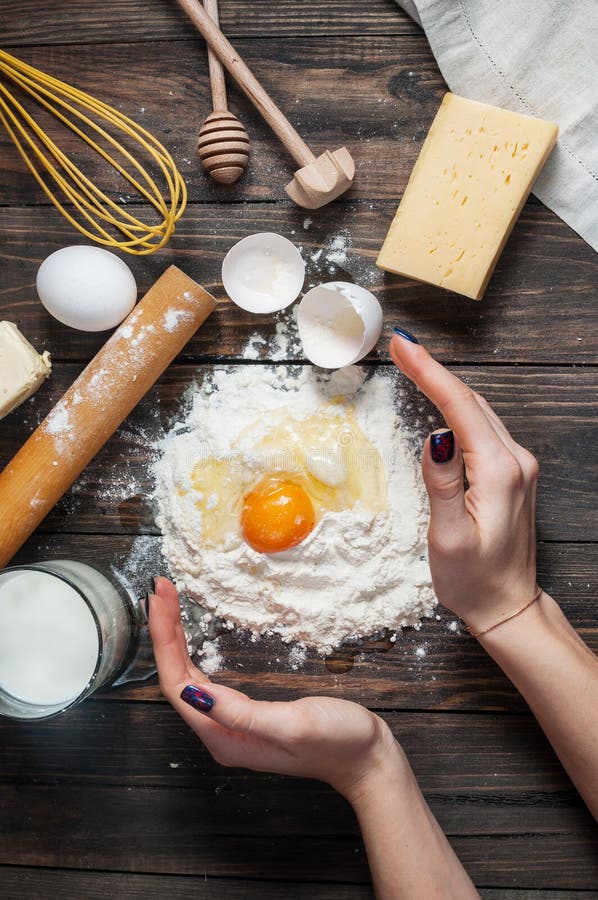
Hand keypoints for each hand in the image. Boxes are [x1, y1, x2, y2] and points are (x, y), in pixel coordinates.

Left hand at [148, 577, 403, 800]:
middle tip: (159, 589)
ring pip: (189, 677)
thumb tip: (193, 693)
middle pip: (178, 678)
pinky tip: (187, 635)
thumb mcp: (292, 724)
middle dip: (165, 632)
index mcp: (225, 738)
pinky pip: (205, 679)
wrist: (367, 760)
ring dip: (174, 639)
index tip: (159, 600)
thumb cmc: (337, 742)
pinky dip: (192, 651)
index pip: (178, 685)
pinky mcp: (244, 715)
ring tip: (166, 603)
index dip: (164, 640)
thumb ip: (241, 714)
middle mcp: (220, 733)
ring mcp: (231, 725)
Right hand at [390, 330, 539, 632]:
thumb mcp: (448, 537)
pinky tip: (443, 401)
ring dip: (447, 386)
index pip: (460, 408)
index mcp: (498, 472)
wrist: (507, 605)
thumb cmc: (473, 579)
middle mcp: (515, 461)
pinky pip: (483, 428)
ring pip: (479, 411)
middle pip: (472, 401)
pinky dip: (459, 408)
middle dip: (434, 370)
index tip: (403, 346)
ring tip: (415, 365)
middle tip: (401, 347)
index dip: (429, 372)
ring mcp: (518, 466)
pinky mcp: (512, 474)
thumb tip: (435, 434)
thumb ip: (442, 483)